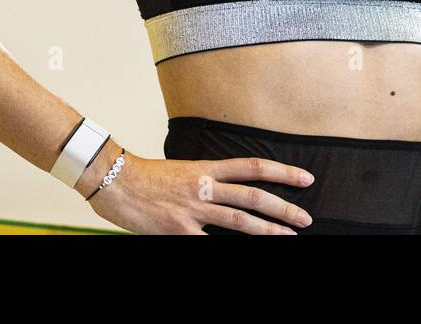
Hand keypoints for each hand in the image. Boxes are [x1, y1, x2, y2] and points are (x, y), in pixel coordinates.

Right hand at [86, 153, 315, 233]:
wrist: (114, 180)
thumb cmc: (146, 178)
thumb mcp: (182, 172)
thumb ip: (206, 182)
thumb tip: (228, 195)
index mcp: (206, 168)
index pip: (253, 167)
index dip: (282, 172)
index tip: (305, 178)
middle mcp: (205, 186)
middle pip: (254, 196)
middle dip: (284, 208)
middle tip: (305, 218)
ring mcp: (193, 210)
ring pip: (240, 220)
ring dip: (268, 230)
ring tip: (289, 237)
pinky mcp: (179, 230)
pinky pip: (210, 244)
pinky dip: (226, 248)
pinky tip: (242, 252)